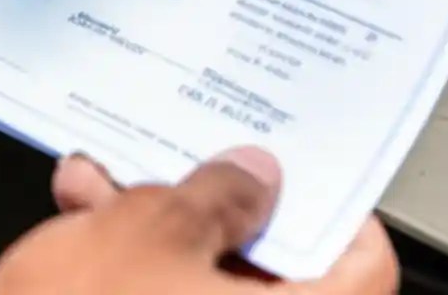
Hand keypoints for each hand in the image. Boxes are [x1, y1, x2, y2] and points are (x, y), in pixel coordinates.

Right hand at [0, 148, 398, 294]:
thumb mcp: (148, 228)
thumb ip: (214, 192)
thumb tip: (251, 174)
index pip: (364, 264)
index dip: (330, 204)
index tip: (294, 170)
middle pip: (275, 272)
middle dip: (215, 206)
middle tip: (186, 165)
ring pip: (208, 289)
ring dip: (160, 230)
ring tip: (103, 185)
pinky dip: (133, 272)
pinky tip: (82, 225)